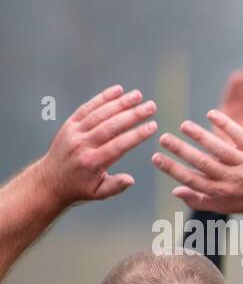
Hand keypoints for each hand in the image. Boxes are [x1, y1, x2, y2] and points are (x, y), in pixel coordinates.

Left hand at [38, 85, 156, 204]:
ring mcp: (74, 132)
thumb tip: (131, 180)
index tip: (153, 126)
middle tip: (151, 106)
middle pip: (111, 126)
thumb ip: (115, 186)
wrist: (50, 179)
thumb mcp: (98, 193)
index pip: (118, 145)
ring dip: (121, 102)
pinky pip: (87, 108)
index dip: (137, 135)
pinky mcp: (70, 124)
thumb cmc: (80, 187)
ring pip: (100, 113)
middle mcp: (82, 145)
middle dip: (133, 115)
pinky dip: (103, 98)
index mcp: (92, 162)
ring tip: (139, 95)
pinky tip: (118, 90)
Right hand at [151, 110, 242, 215]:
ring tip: (183, 126)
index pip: (192, 180)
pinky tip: (210, 114)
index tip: (155, 157)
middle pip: (203, 163)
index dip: (172, 170)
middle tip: (163, 138)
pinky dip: (226, 124)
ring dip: (199, 136)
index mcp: (222, 193)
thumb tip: (174, 191)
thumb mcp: (225, 205)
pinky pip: (241, 136)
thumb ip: (200, 200)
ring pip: (220, 149)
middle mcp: (234, 180)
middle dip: (181, 151)